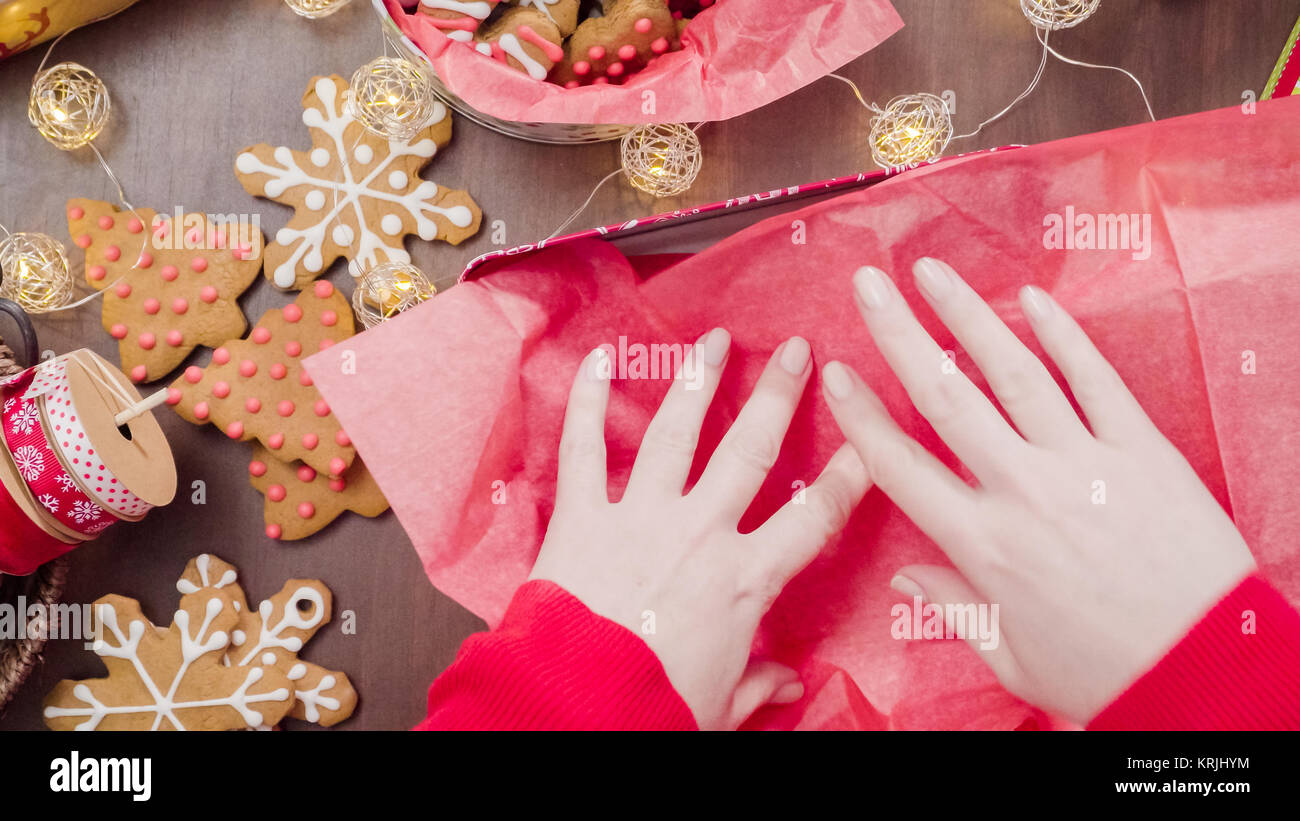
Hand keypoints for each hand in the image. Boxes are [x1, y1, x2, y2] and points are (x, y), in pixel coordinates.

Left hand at [530, 329, 870, 728]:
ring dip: (698, 381)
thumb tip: (788, 684)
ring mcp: (638, 517)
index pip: (815, 517)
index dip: (850, 476)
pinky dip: (589, 402)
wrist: (574, 707)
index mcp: (744, 580)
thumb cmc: (649, 710)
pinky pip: (584, 449)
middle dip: (780, 395)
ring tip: (714, 340)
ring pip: (675, 433)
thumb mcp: (720, 706)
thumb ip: (757, 684)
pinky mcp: (581, 517)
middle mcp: (698, 533)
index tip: (869, 439)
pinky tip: (598, 360)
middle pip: (751, 450)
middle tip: (798, 351)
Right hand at [820, 257, 1256, 722]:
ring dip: (968, 316)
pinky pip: (1096, 380)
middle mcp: (1024, 491)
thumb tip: (905, 575)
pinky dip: (1064, 335)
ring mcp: (1085, 463)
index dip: (861, 416)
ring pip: (1014, 374)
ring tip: (932, 272)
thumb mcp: (1014, 661)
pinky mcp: (1142, 451)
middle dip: (900, 335)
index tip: (834, 374)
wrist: (1211, 672)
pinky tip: (1032, 299)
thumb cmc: (1107, 675)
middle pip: (947, 399)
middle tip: (868, 284)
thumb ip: (954, 610)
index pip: (901, 467)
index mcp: (984, 545)